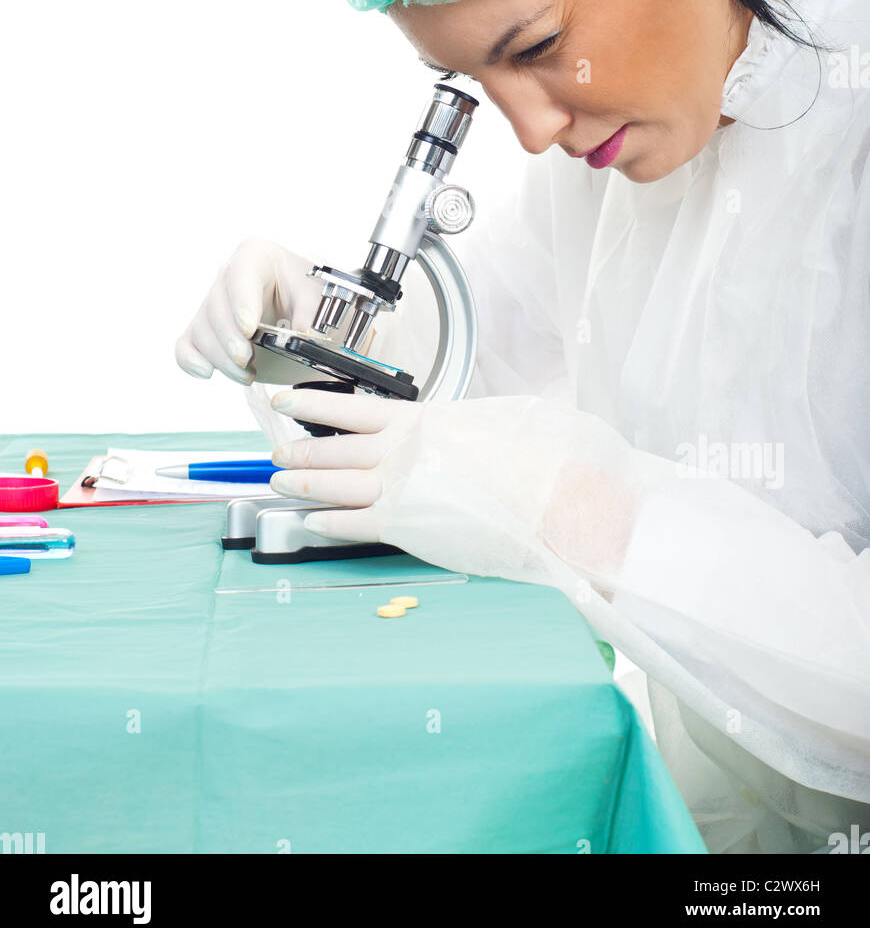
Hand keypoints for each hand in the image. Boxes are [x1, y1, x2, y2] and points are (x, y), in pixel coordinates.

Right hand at [174, 238, 324, 383]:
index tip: (249, 328)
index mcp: (258, 257)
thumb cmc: (311, 299)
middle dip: (229, 337)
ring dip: (221, 358)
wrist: (306, 317)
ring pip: (201, 330)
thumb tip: (303, 334)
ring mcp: (213, 304)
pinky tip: (207, 371)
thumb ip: (312, 314)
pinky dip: (191, 360)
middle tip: (246, 359)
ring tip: (248, 373)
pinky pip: (185, 345)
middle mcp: (229, 276)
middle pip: (216, 305)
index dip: (242, 301)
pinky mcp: (206, 332)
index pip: (241, 273)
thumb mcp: (322, 300)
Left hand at [268, 387, 642, 584]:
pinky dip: (327, 522)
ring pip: (333, 484)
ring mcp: (398, 488)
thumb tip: (452, 422)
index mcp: (420, 420)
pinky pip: (352, 524)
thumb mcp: (494, 419)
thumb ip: (459, 422)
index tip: (285, 401)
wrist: (551, 498)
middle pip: (333, 448)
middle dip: (299, 450)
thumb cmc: (530, 460)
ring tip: (281, 482)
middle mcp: (400, 451)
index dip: (311, 405)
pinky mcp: (404, 526)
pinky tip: (310, 521)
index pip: (350, 408)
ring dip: (302, 483)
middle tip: (276, 452)